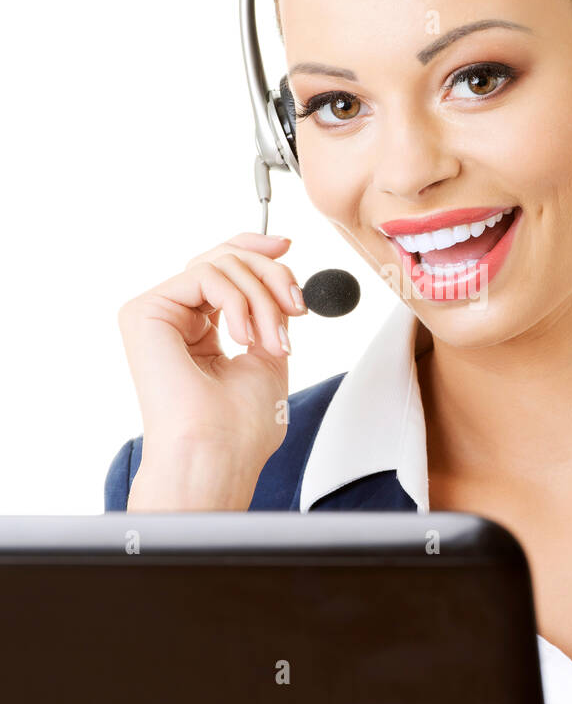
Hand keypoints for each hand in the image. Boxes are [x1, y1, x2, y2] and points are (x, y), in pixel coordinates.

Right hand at [117, 231, 305, 506]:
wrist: (217, 454)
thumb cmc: (240, 427)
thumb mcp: (269, 353)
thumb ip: (269, 310)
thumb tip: (279, 269)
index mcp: (197, 330)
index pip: (222, 269)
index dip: (256, 251)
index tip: (289, 249)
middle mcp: (174, 318)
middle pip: (224, 258)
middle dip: (270, 276)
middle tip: (296, 308)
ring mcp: (156, 313)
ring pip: (221, 264)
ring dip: (262, 298)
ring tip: (273, 341)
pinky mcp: (144, 311)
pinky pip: (206, 275)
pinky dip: (239, 300)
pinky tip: (244, 337)